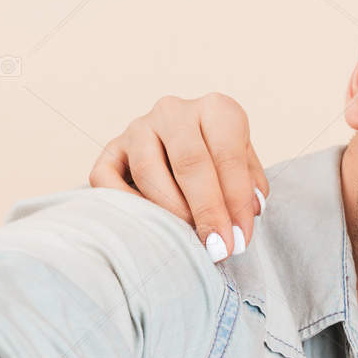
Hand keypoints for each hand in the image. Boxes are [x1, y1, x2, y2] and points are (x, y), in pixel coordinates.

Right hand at [88, 93, 267, 261]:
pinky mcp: (111, 150)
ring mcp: (138, 127)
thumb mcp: (246, 170)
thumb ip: (250, 187)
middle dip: (206, 211)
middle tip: (217, 247)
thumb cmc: (221, 168)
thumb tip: (249, 210)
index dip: (236, 200)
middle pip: (190, 161)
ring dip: (171, 212)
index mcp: (216, 110)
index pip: (228, 154)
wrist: (181, 158)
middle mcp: (175, 111)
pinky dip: (127, 206)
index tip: (240, 238)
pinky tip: (151, 228)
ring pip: (147, 170)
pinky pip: (107, 179)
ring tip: (188, 240)